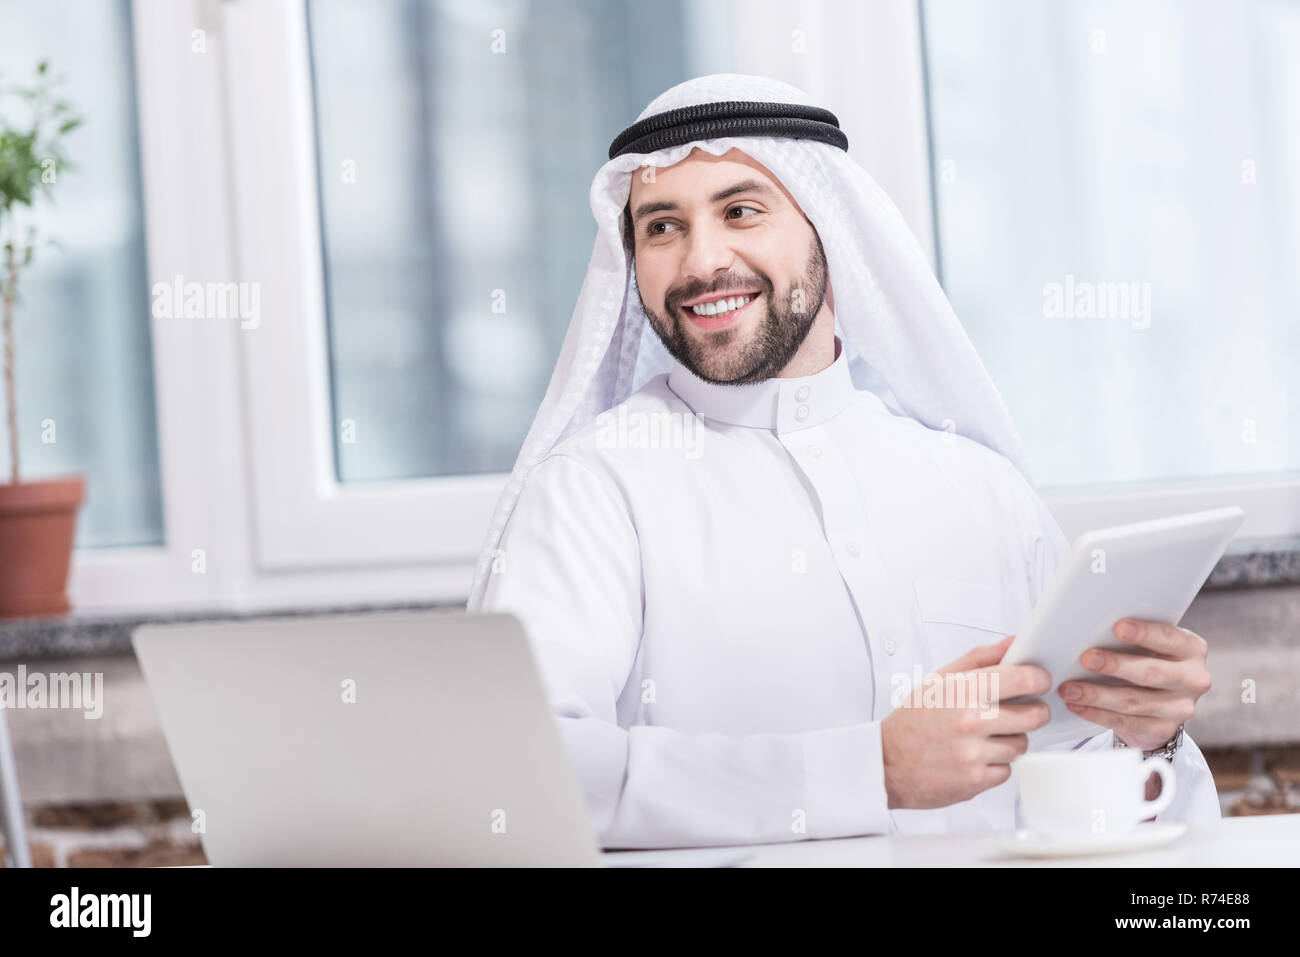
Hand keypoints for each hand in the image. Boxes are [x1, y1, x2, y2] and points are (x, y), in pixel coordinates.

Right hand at [882, 635, 1051, 809]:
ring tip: (985, 737)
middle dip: (1033, 712)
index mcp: (962, 690)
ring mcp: (974, 753)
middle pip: (1035, 715)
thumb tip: (1012, 644)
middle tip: (1021, 711)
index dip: (1039, 679)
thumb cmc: (911, 721)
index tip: (1039, 681)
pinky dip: (995, 764)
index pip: (1023, 678)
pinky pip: (1007, 770)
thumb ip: (979, 659)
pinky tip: (975, 757)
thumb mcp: (938, 680)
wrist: (886, 764)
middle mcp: (970, 720)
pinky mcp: (976, 780)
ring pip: (1021, 745)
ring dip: (1010, 741)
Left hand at [1057, 618, 1209, 751]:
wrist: (1162, 702)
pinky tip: (1076, 706)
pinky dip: (1096, 714)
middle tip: (1086, 659)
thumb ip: (1130, 638)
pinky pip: (1126, 722)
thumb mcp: (1149, 645)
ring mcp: (1181, 708)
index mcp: (1191, 649)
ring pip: (1134, 701)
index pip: (1168, 638)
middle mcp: (1193, 679)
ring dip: (1097, 695)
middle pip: (1151, 672)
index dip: (1144, 633)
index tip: (1118, 627)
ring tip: (1069, 689)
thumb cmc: (1147, 659)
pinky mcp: (1164, 729)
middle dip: (1116, 665)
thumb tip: (1089, 630)